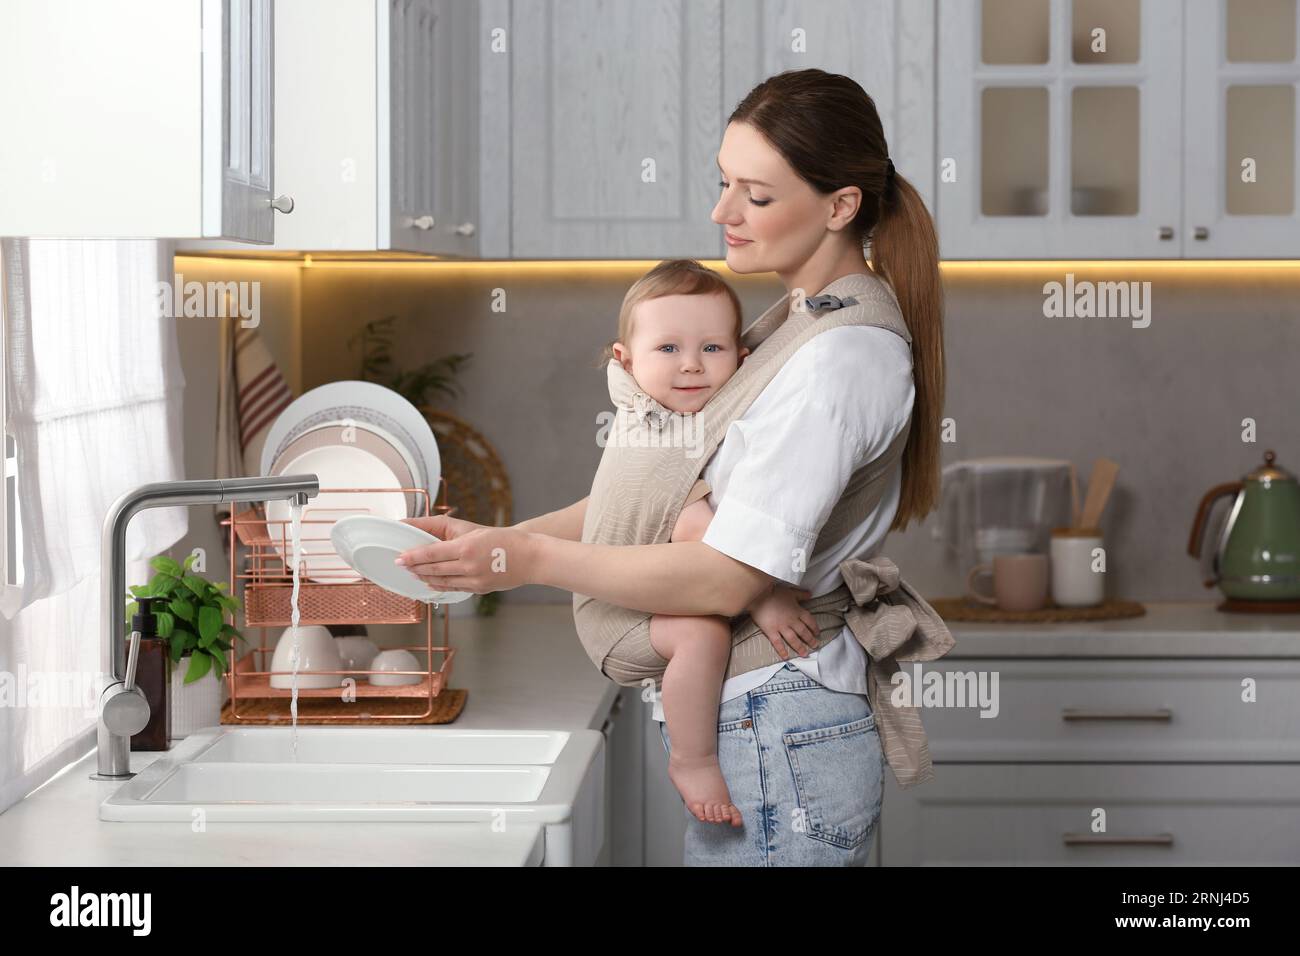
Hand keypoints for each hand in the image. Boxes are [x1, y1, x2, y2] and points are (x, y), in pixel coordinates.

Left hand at [394, 514, 535, 593]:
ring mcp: (474, 580)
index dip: (413, 556)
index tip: (400, 557)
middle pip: (433, 569)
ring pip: (441, 582)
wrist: (530, 557)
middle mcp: (468, 565)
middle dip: (415, 568)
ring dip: (425, 578)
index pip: (432, 553)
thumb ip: (449, 531)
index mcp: (466, 547)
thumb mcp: (474, 529)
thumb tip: (425, 535)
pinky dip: (439, 586)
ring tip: (413, 574)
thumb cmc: (503, 539)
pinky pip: (454, 588)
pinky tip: (431, 583)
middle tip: (401, 565)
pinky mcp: (479, 589)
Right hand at [747, 585, 818, 658]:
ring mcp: (781, 627)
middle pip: (803, 632)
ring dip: (800, 647)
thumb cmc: (774, 592)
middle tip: (815, 646)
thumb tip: (811, 594)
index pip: (809, 621)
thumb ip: (801, 594)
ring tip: (805, 654)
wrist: (758, 594)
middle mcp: (792, 620)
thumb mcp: (790, 592)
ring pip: (793, 639)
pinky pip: (778, 643)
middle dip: (810, 640)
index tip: (817, 633)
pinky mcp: (771, 631)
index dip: (814, 627)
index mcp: (797, 611)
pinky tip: (786, 657)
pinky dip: (782, 650)